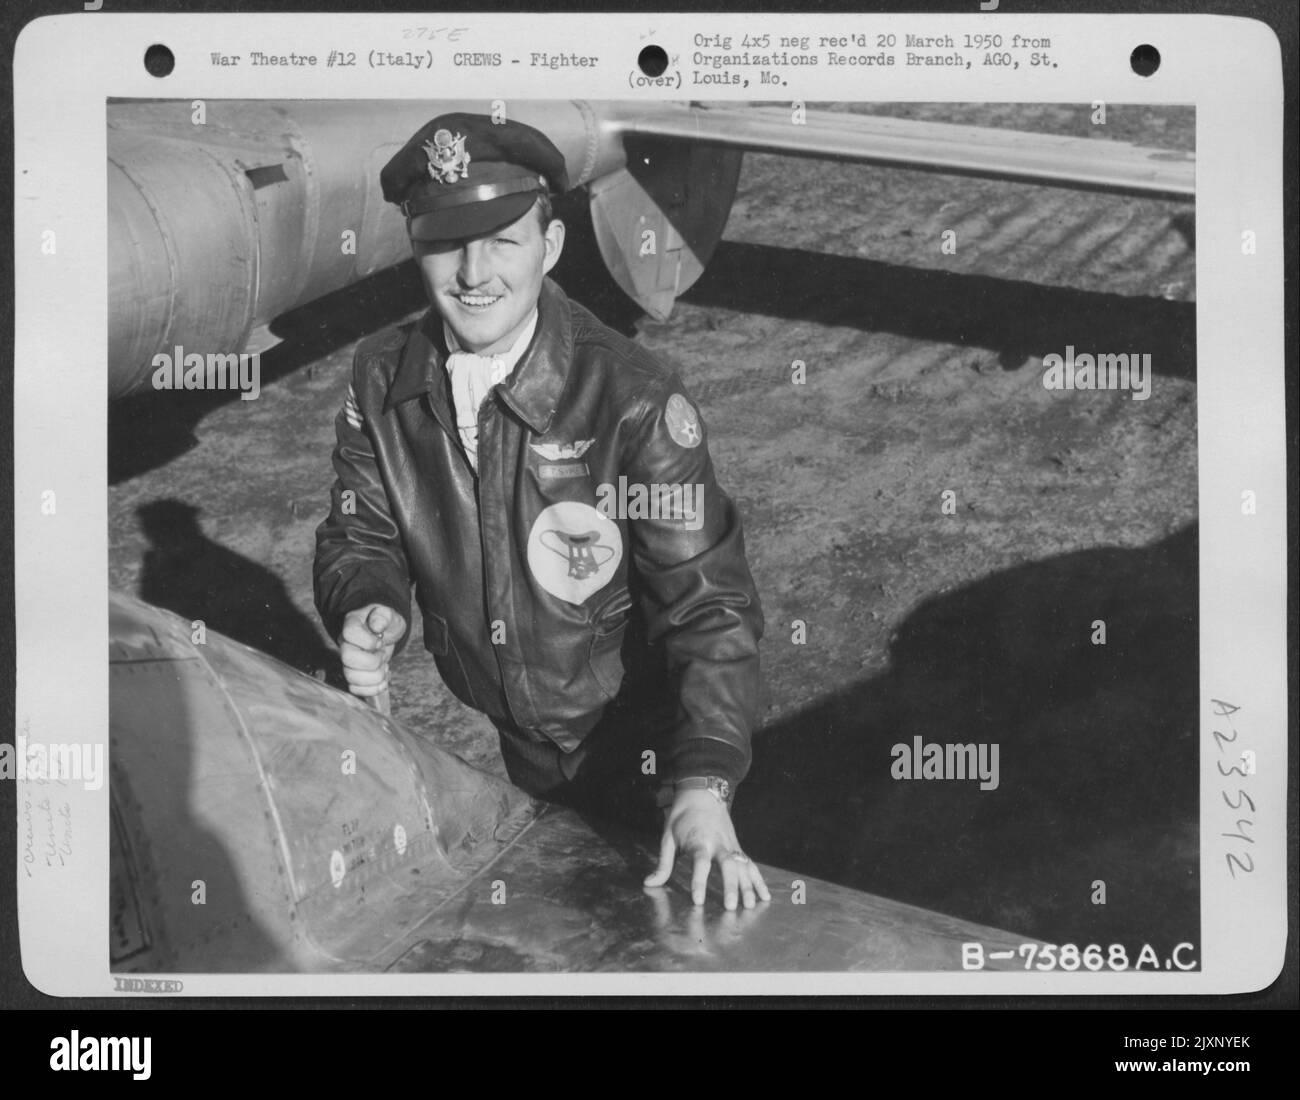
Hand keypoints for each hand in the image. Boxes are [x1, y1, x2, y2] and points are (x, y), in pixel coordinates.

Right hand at [338, 604, 406, 698]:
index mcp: (351, 625)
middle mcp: (345, 645)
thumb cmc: (385, 623)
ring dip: (375, 676)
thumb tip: (376, 626)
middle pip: (348, 659)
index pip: (350, 633)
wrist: (385, 633)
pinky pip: (356, 690)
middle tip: (383, 655)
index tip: (380, 641)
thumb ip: (383, 616)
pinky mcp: (354, 676)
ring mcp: (348, 662)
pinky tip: (383, 678)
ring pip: (351, 678)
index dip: (368, 641)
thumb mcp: (390, 615)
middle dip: (373, 661)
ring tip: (384, 667)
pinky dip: (373, 688)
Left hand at [644, 789, 770, 910]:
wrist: (703, 794)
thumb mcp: (667, 837)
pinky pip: (750, 864)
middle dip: (731, 886)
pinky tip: (764, 896)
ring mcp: (731, 844)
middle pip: (728, 865)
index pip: (700, 863)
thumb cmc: (682, 817)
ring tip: (750, 906)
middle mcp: (718, 843)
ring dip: (748, 886)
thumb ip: (663, 863)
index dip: (699, 881)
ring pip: (743, 865)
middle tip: (731, 907)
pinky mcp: (738, 847)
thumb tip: (649, 883)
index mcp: (699, 840)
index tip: (698, 900)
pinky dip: (759, 880)